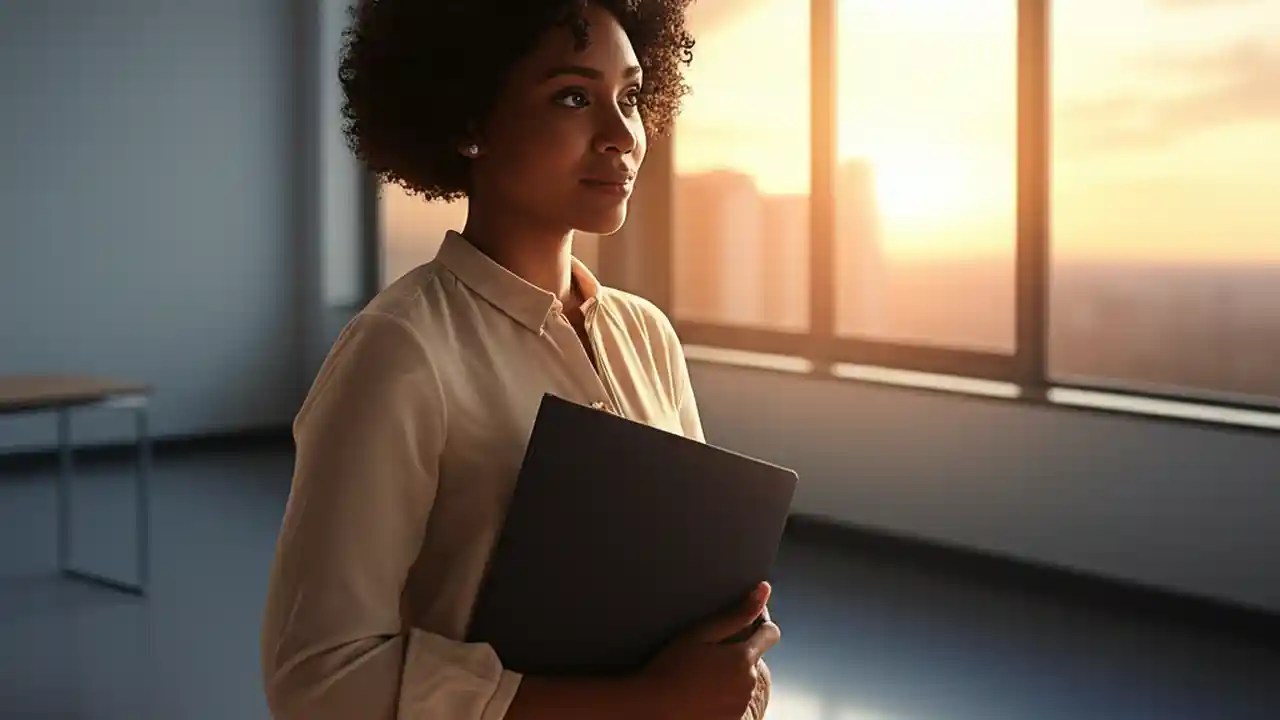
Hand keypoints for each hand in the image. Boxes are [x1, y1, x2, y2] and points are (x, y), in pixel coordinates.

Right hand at [633, 582, 781, 719]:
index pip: (771, 634)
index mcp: (743, 658)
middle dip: (739, 652)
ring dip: (732, 675)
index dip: (760, 626)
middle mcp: (748, 683)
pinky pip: (736, 699)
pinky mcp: (733, 719)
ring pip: (745, 680)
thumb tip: (764, 590)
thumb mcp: (701, 633)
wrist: (653, 707)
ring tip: (702, 674)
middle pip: (755, 658)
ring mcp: (741, 704)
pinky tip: (703, 692)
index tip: (742, 626)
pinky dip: (725, 695)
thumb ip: (736, 613)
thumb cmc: (672, 667)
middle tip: (708, 653)